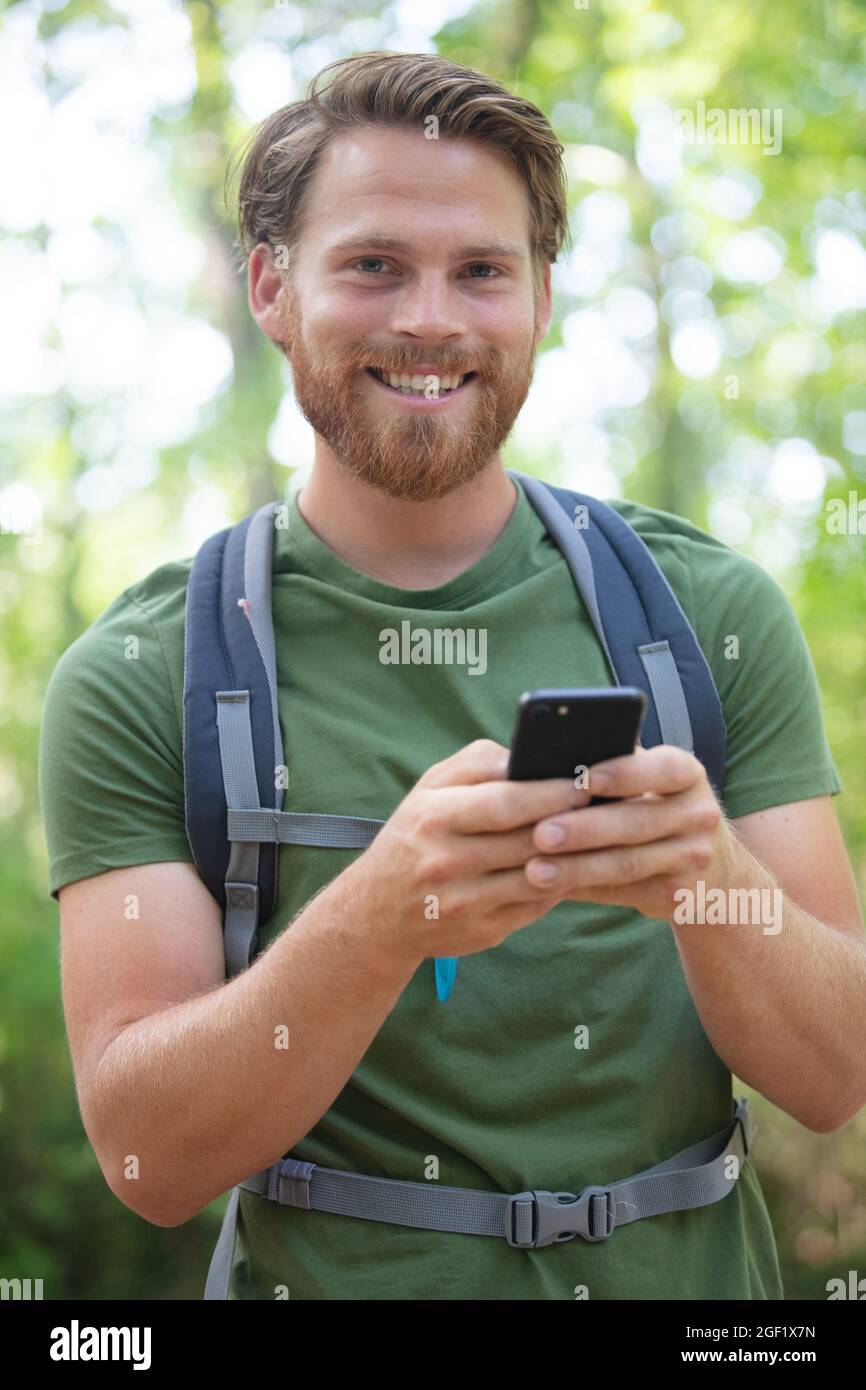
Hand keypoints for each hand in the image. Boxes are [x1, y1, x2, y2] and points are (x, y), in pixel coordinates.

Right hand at [343, 739, 590, 965]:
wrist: (376, 912)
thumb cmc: (415, 836)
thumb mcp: (429, 789)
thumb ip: (477, 764)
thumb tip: (529, 755)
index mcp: (434, 818)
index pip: (504, 802)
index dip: (551, 791)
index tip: (584, 780)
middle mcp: (446, 862)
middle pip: (527, 841)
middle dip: (572, 822)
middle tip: (605, 805)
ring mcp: (465, 902)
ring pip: (538, 877)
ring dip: (576, 856)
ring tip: (603, 835)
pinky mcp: (483, 931)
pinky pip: (536, 905)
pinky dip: (561, 884)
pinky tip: (578, 866)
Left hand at [523, 744, 729, 920]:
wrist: (710, 869)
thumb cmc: (654, 807)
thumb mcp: (649, 781)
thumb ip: (611, 767)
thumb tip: (546, 765)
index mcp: (687, 774)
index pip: (662, 769)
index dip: (623, 774)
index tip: (581, 780)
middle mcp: (697, 815)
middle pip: (637, 822)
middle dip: (585, 829)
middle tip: (540, 834)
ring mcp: (691, 859)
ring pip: (627, 864)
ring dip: (577, 868)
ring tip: (534, 871)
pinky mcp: (675, 896)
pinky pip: (621, 891)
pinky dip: (582, 889)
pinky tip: (549, 889)